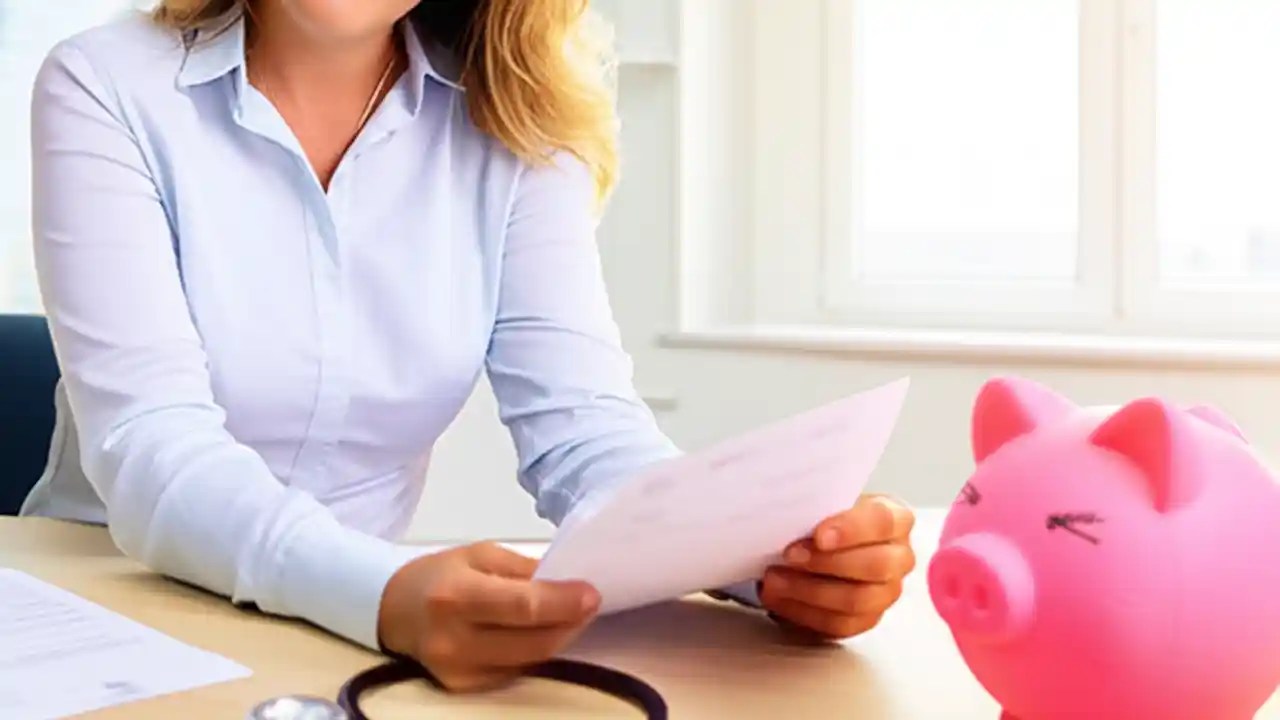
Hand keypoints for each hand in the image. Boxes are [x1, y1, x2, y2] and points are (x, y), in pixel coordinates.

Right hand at [377, 541, 600, 690]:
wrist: (394, 610)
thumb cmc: (441, 574)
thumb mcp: (480, 555)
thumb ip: (524, 570)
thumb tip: (567, 582)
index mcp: (456, 596)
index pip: (523, 607)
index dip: (564, 603)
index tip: (592, 594)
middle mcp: (454, 640)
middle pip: (533, 643)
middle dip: (570, 623)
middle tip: (588, 603)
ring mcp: (458, 671)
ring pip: (529, 661)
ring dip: (558, 638)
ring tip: (569, 615)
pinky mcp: (463, 688)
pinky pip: (515, 671)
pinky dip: (534, 653)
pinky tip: (538, 633)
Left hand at [760, 494, 915, 639]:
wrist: (821, 544)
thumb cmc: (826, 519)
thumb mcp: (825, 502)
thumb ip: (818, 507)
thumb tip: (789, 514)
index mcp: (896, 518)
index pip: (882, 521)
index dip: (851, 529)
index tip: (818, 536)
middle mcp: (899, 557)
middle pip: (875, 566)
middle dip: (826, 562)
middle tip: (789, 555)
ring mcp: (886, 592)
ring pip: (856, 600)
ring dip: (808, 590)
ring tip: (774, 579)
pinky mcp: (866, 619)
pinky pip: (838, 624)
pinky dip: (803, 612)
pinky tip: (778, 599)